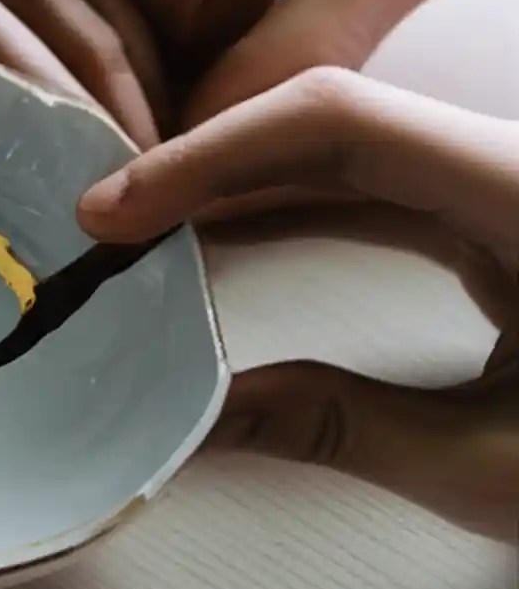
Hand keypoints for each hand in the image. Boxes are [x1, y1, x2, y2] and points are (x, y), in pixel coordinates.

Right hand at [79, 67, 518, 542]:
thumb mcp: (493, 464)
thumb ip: (335, 426)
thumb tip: (209, 419)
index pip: (341, 126)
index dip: (212, 154)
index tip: (124, 206)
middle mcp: (514, 171)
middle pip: (332, 124)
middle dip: (207, 165)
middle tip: (111, 220)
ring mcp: (503, 190)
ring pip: (345, 152)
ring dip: (240, 187)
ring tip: (150, 235)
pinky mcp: (495, 219)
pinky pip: (371, 189)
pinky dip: (289, 210)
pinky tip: (226, 242)